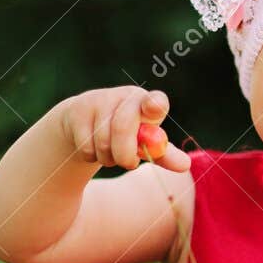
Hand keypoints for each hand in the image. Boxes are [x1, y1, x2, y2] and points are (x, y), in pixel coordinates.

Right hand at [58, 87, 191, 173]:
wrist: (84, 124)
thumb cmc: (123, 134)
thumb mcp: (144, 142)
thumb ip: (163, 153)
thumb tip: (185, 166)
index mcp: (145, 102)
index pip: (154, 101)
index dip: (154, 104)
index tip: (153, 108)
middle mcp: (123, 96)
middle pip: (123, 128)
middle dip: (125, 154)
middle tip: (127, 163)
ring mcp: (98, 100)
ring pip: (104, 143)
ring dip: (108, 158)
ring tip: (109, 153)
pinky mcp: (77, 110)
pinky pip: (86, 146)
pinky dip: (91, 155)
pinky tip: (92, 147)